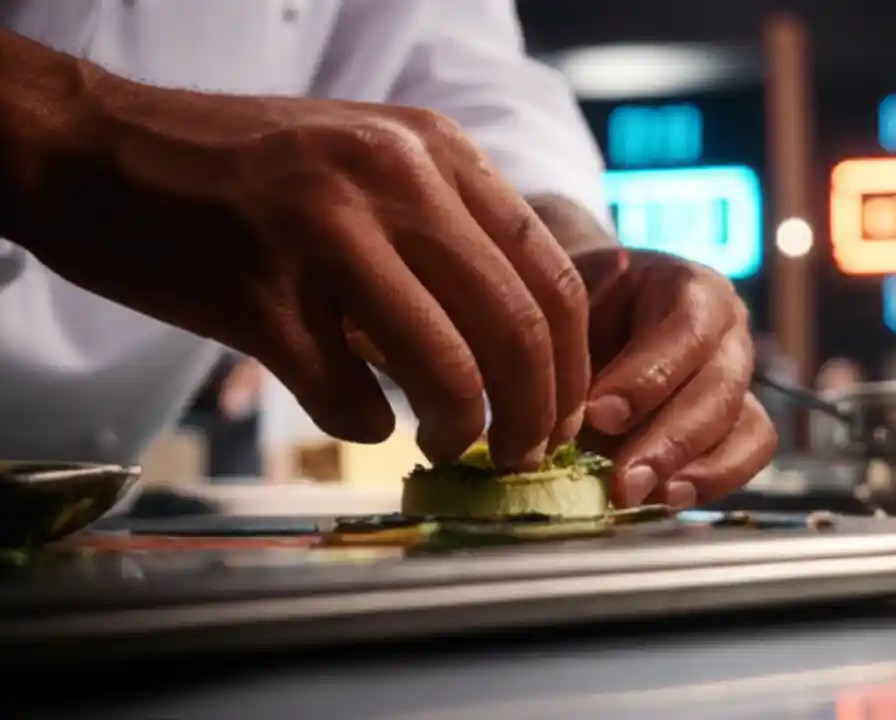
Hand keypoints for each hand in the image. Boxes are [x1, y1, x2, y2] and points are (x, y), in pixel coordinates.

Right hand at [9, 59, 587, 469]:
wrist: (100, 149)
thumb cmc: (244, 168)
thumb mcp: (369, 161)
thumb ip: (447, 230)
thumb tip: (520, 342)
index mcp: (434, 150)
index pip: (551, 274)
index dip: (572, 365)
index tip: (562, 414)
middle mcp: (393, 180)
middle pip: (518, 328)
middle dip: (536, 414)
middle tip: (521, 452)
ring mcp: (324, 234)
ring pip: (448, 369)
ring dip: (461, 430)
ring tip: (444, 443)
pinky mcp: (258, 297)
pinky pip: (349, 398)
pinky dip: (367, 425)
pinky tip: (357, 412)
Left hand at [574, 249, 776, 507]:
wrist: (596, 325)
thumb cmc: (583, 310)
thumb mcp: (572, 304)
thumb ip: (574, 334)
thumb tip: (577, 376)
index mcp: (691, 287)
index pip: (685, 329)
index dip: (646, 376)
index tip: (597, 413)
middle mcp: (729, 329)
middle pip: (718, 387)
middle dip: (667, 439)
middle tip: (620, 479)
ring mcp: (741, 376)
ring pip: (744, 424)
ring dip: (694, 468)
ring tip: (643, 496)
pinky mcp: (744, 420)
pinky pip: (751, 451)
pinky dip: (715, 481)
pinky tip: (667, 500)